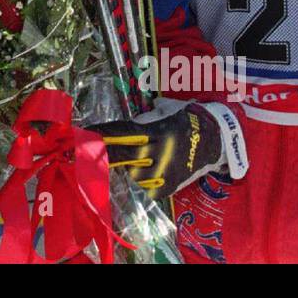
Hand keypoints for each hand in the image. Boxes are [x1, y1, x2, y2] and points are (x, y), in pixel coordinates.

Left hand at [93, 99, 246, 201]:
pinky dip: (137, 182)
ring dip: (119, 170)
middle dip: (100, 155)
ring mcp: (164, 171)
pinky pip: (146, 188)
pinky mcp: (170, 185)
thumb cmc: (188, 118)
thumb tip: (124, 126)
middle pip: (122, 156)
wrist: (217, 139)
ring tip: (105, 167)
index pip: (122, 133)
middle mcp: (159, 152)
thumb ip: (144, 117)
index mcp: (157, 130)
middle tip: (80, 154)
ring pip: (131, 174)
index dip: (102, 134)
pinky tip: (133, 176)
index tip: (84, 133)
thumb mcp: (165, 109)